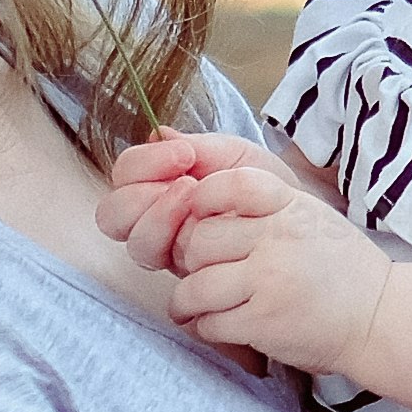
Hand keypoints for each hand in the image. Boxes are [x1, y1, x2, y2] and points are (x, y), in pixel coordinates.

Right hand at [95, 129, 293, 277]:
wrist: (299, 215)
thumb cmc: (264, 185)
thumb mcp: (235, 156)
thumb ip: (197, 145)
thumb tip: (158, 134)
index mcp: (157, 184)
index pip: (124, 175)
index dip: (143, 164)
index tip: (184, 152)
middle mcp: (153, 220)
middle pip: (112, 215)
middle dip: (141, 195)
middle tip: (185, 180)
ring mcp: (169, 251)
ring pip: (136, 244)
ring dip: (159, 218)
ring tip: (195, 198)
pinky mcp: (188, 277)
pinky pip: (165, 268)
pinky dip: (180, 244)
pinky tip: (207, 227)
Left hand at [141, 146, 399, 375]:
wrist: (379, 319)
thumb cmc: (339, 269)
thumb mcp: (310, 217)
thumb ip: (263, 206)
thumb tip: (194, 199)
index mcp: (291, 206)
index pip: (230, 184)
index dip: (203, 198)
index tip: (202, 218)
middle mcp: (280, 238)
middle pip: (200, 240)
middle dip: (193, 261)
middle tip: (204, 272)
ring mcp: (270, 280)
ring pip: (195, 286)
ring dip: (191, 301)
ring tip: (201, 305)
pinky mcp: (264, 322)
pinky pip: (208, 323)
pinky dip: (206, 327)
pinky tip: (222, 324)